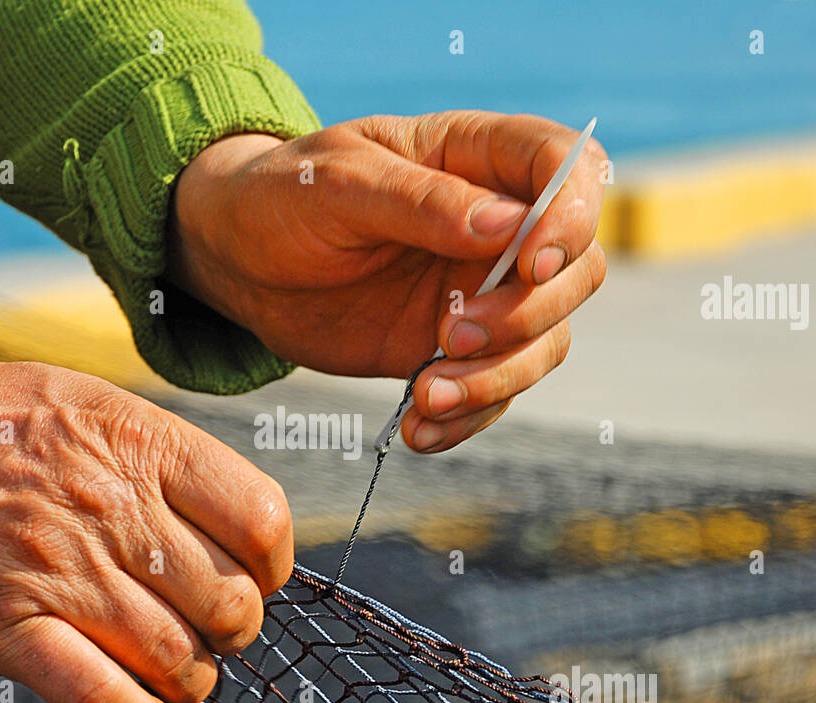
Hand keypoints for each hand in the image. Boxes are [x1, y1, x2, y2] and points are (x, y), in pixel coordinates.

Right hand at [0, 345, 293, 702]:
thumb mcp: (82, 399)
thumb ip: (158, 453)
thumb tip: (229, 520)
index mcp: (138, 439)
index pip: (262, 519)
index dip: (272, 565)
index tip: (253, 577)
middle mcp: (110, 506)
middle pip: (228, 602)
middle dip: (232, 632)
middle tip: (209, 631)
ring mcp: (57, 570)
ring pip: (176, 659)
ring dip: (190, 680)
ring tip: (176, 671)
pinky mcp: (1, 629)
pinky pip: (104, 701)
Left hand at [168, 112, 607, 452]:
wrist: (239, 263)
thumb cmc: (283, 198)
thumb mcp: (337, 185)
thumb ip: (420, 202)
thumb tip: (508, 226)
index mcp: (476, 158)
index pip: (568, 169)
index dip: (574, 216)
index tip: (532, 263)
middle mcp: (497, 228)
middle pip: (576, 271)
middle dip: (528, 315)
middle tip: (449, 336)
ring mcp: (481, 294)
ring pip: (545, 343)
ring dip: (497, 381)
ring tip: (425, 399)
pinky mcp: (453, 352)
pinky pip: (493, 394)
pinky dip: (466, 420)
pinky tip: (416, 431)